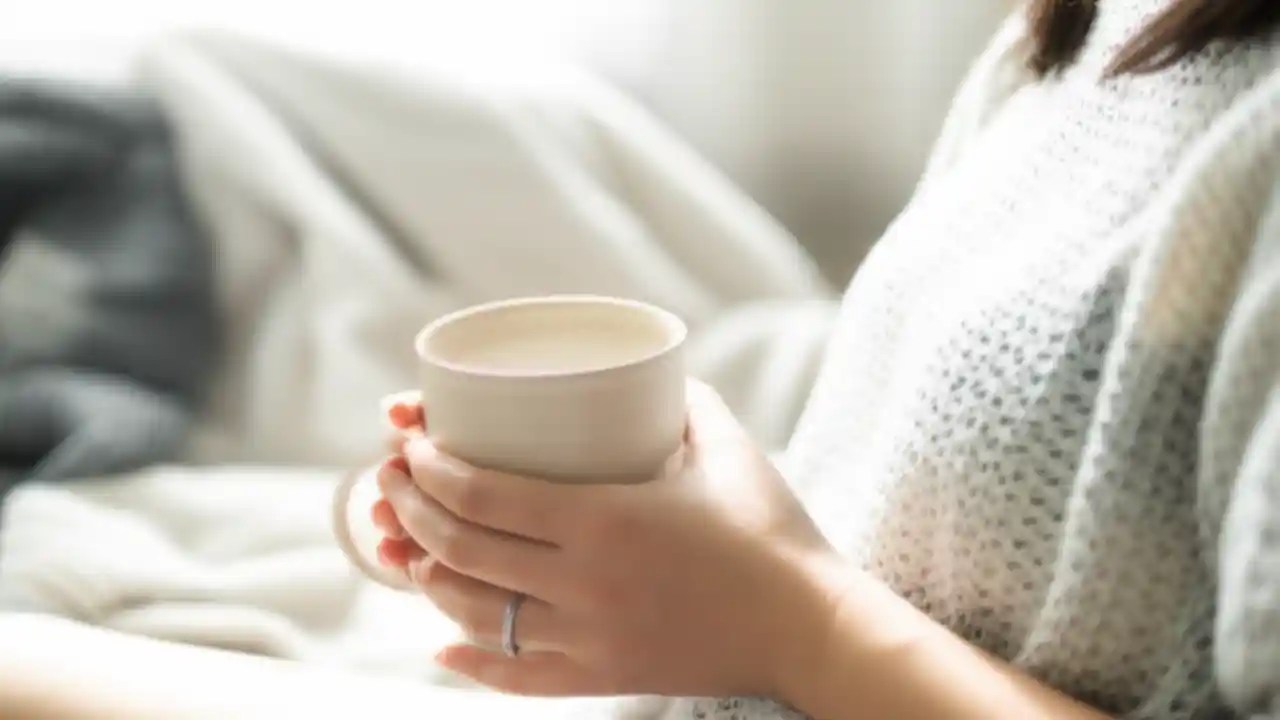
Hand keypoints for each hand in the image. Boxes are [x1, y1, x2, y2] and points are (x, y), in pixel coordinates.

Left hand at [370, 381, 842, 698]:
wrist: (810, 626)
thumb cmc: (773, 530)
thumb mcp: (726, 447)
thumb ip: (680, 400)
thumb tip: (649, 366)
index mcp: (604, 519)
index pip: (483, 496)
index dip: (431, 470)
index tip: (411, 445)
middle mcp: (583, 583)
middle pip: (463, 551)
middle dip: (410, 512)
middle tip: (392, 483)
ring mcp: (589, 638)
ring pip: (475, 614)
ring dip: (426, 577)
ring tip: (407, 548)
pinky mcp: (604, 677)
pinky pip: (517, 679)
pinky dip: (470, 663)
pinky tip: (440, 645)